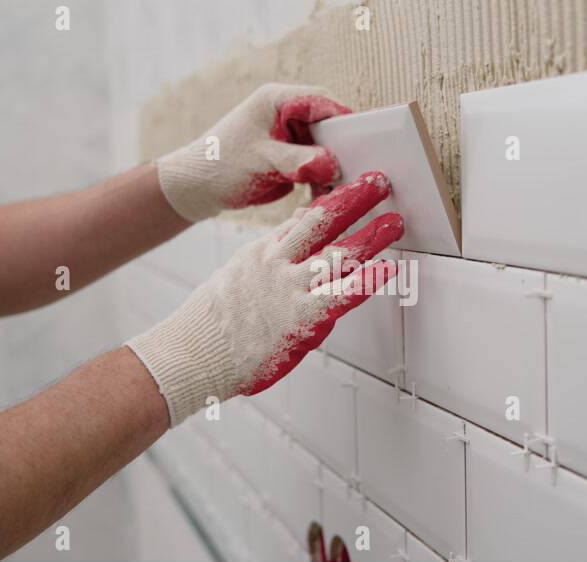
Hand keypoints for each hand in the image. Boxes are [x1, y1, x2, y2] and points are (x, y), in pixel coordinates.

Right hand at [128, 172, 403, 425]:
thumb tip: (292, 253)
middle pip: (321, 221)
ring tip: (395, 221)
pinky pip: (342, 295)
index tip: (352, 184)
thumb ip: (269, 264)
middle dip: (354, 199)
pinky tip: (389, 270)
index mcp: (261, 253)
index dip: (332, 200)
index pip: (302, 219)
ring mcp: (290, 290)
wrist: (190, 355)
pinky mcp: (301, 320)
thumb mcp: (237, 280)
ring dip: (371, 235)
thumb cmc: (210, 326)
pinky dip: (368, 281)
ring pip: (338, 254)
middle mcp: (277, 264)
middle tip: (380, 181)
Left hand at [156, 83, 350, 222]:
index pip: (322, 102)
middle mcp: (286, 113)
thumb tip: (332, 165)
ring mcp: (289, 136)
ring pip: (325, 148)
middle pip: (328, 126)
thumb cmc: (219, 166)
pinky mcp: (289, 156)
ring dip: (330, 169)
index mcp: (277, 100)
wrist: (196, 188)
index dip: (343, 122)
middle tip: (348, 174)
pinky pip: (315, 164)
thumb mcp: (262, 163)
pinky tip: (319, 195)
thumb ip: (298, 161)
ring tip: (332, 189)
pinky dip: (320, 180)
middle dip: (339, 150)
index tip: (362, 144)